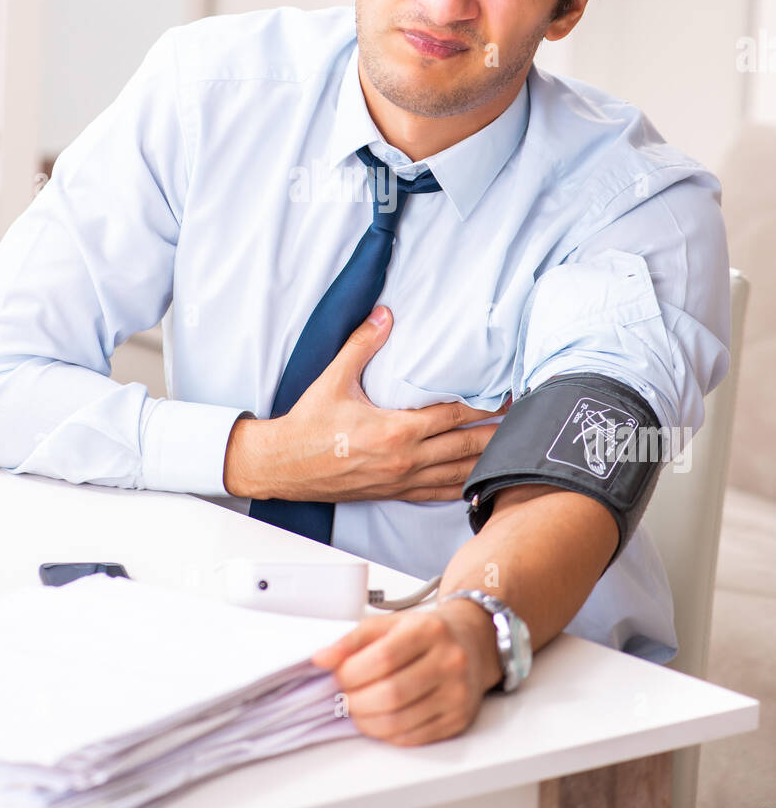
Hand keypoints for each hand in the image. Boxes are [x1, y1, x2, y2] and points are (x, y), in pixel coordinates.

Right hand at [224, 305, 511, 502]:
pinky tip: (478, 480)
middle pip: (466, 446)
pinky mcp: (394, 493)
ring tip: (512, 448)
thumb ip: (363, 344)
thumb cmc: (308, 425)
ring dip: (486, 459)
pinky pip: (438, 493)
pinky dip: (463, 486)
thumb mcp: (334, 379)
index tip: (508, 396)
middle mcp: (405, 459)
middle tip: (524, 420)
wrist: (283, 466)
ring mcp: (402, 480)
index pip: (454, 415)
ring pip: (458, 472)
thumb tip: (384, 314)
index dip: (485, 406)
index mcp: (396, 430)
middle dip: (497, 433)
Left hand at [310, 600, 500, 745]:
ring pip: (399, 721)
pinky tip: (380, 720)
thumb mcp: (390, 623)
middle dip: (355, 701)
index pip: (382, 658)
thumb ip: (353, 639)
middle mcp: (449, 661)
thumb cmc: (426, 633)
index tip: (337, 676)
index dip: (350, 673)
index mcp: (429, 630)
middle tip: (344, 697)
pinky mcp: (458, 719)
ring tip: (358, 710)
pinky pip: (414, 737)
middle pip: (390, 694)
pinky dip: (388, 734)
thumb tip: (321, 659)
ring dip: (367, 722)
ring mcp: (457, 693)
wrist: (472, 642)